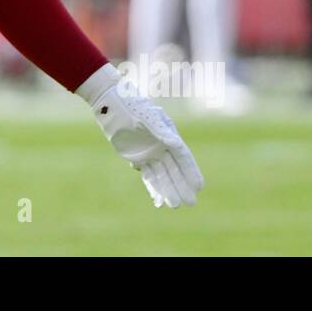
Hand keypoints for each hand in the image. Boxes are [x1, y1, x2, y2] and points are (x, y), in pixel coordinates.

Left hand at [79, 63, 203, 208]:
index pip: (183, 157)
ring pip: (162, 175)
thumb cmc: (133, 106)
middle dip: (182, 186)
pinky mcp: (137, 158)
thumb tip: (176, 143)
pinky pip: (148, 176)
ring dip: (168, 190)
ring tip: (174, 205)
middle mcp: (162, 146)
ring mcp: (150, 153)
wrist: (113, 105)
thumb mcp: (148, 117)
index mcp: (169, 135)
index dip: (191, 171)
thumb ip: (161, 131)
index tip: (199, 186)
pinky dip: (153, 187)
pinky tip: (158, 200)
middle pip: (175, 170)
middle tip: (190, 203)